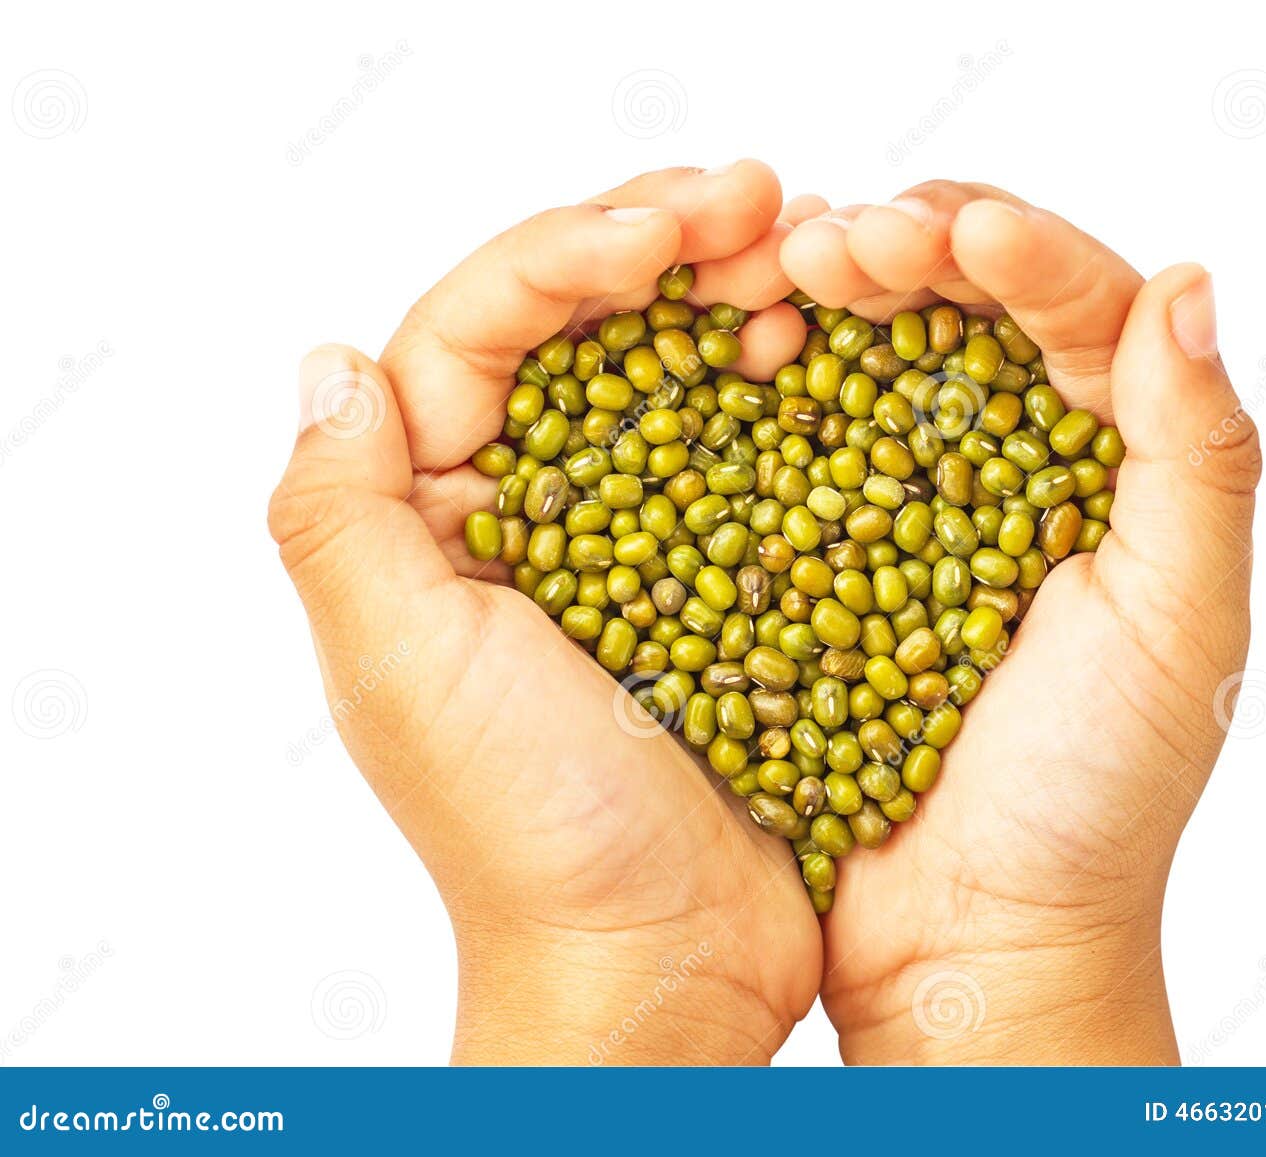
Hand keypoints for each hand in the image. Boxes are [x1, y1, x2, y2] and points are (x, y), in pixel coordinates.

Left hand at [269, 163, 823, 1064]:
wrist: (660, 965)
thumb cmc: (528, 835)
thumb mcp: (407, 670)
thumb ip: (340, 514)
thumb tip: (328, 363)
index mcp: (435, 515)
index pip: (479, 330)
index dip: (566, 254)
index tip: (665, 232)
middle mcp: (524, 508)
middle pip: (582, 328)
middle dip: (662, 243)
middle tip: (762, 196)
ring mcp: (632, 535)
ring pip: (672, 371)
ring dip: (731, 294)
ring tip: (810, 249)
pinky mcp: (724, 571)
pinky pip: (749, 449)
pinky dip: (789, 388)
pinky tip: (832, 345)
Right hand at [779, 183, 1261, 1062]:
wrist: (974, 934)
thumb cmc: (1095, 798)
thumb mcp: (1179, 624)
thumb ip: (1197, 457)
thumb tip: (1190, 283)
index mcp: (1118, 467)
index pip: (1082, 312)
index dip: (1022, 251)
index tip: (953, 224)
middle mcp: (1017, 466)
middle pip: (969, 311)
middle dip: (912, 250)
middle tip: (843, 237)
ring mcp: (912, 505)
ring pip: (878, 357)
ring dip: (838, 297)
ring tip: (790, 268)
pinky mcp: (826, 554)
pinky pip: (800, 443)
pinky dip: (775, 386)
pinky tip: (741, 348)